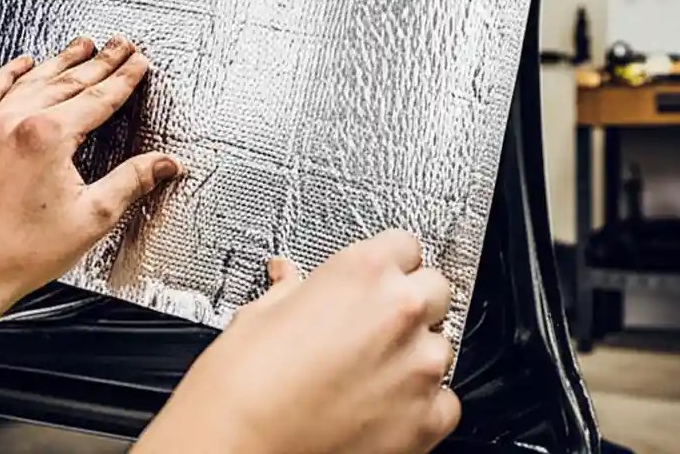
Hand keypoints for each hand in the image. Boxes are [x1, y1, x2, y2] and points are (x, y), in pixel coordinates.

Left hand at [0, 36, 182, 313]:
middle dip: (100, 62)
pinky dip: (9, 75)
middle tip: (120, 45)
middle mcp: (16, 122)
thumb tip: (164, 163)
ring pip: (32, 81)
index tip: (138, 63)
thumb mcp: (92, 216)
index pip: (98, 98)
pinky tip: (22, 64)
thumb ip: (132, 181)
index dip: (124, 79)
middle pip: (68, 81)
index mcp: (49, 136)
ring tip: (82, 46)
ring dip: (61, 61)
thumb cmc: (21, 252)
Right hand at [138, 230, 461, 453]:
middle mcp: (401, 312)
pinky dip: (422, 405)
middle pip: (435, 290)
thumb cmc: (241, 386)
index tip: (375, 283)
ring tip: (367, 377)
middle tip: (371, 330)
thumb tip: (289, 278)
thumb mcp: (259, 316)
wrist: (235, 450)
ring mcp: (421, 367)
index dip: (388, 266)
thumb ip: (291, 290)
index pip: (405, 246)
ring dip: (414, 357)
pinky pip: (445, 401)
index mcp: (364, 271)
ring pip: (440, 348)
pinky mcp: (428, 419)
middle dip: (410, 306)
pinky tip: (382, 409)